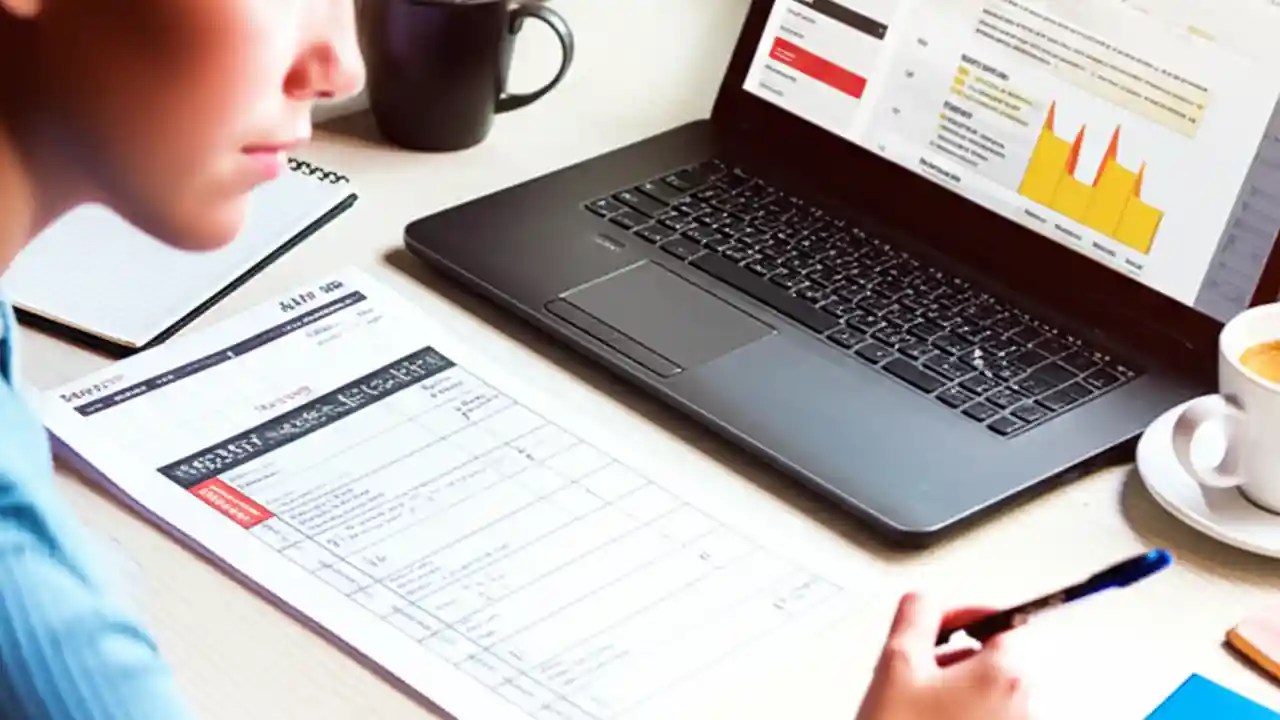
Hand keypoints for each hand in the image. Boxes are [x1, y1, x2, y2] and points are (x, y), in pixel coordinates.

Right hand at [855, 592, 1029, 719]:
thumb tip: (926, 602)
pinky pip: (984, 719)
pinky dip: (958, 715)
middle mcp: (1022, 704)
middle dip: (950, 658)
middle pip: (991, 658)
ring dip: (951, 689)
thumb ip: (915, 615)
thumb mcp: (896, 663)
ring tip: (915, 708)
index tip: (937, 624)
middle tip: (914, 673)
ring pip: (984, 692)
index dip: (961, 615)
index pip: (999, 620)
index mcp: (1004, 673)